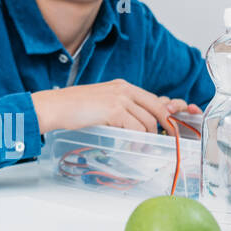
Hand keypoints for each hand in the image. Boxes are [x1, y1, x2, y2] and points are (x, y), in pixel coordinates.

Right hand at [32, 80, 194, 134]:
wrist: (55, 106)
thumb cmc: (74, 108)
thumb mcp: (102, 104)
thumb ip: (122, 109)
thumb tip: (140, 124)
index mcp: (122, 86)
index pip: (155, 100)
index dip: (170, 113)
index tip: (175, 126)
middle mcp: (124, 89)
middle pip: (158, 109)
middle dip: (168, 127)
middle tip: (169, 140)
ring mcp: (119, 98)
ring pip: (148, 121)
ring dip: (147, 137)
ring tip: (139, 145)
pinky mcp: (114, 110)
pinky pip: (136, 128)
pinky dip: (137, 139)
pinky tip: (131, 144)